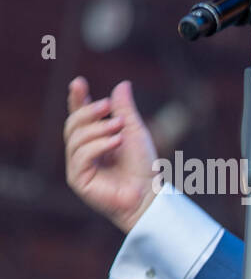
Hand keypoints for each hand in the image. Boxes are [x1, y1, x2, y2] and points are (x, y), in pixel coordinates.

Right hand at [64, 77, 158, 233]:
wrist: (150, 196)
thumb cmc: (143, 167)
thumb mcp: (135, 132)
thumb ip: (125, 110)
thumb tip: (122, 84)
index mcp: (93, 139)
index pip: (79, 116)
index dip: (77, 100)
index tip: (79, 83)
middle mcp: (82, 152)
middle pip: (73, 124)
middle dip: (88, 112)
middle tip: (107, 105)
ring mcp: (78, 166)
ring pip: (76, 138)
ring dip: (98, 129)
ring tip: (119, 129)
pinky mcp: (78, 179)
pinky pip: (81, 155)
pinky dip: (99, 145)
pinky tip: (115, 142)